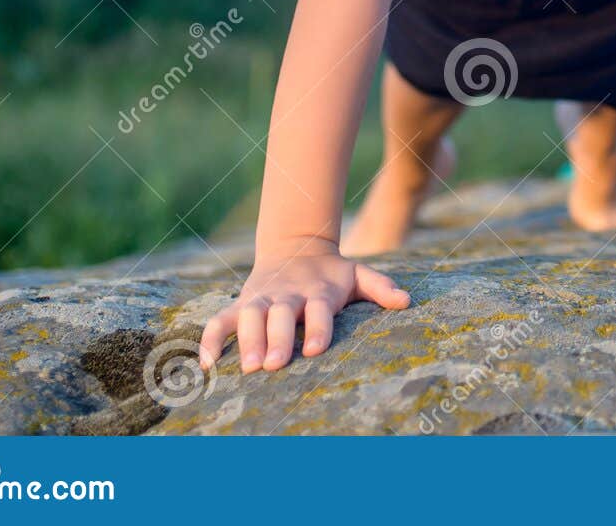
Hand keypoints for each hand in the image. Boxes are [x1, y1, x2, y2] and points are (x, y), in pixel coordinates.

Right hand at [199, 246, 410, 372]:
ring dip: (247, 341)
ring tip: (248, 367)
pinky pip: (220, 321)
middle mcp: (287, 296)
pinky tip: (208, 365)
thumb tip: (406, 301)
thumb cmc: (332, 273)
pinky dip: (211, 339)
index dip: (317, 329)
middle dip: (277, 339)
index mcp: (317, 292)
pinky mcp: (240, 305)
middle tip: (275, 365)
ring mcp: (261, 300)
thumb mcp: (358, 274)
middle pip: (280, 316)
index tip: (317, 350)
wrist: (296, 247)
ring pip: (248, 318)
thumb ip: (381, 287)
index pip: (318, 310)